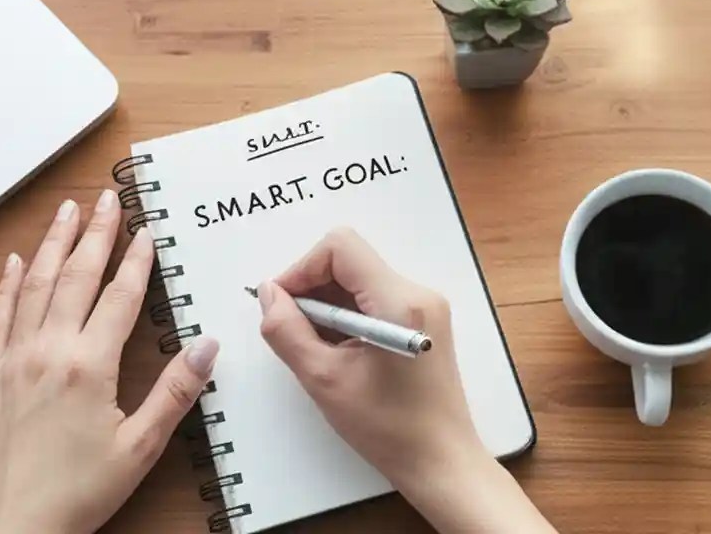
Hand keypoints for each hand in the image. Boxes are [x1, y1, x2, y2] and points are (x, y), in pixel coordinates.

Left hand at [0, 190, 219, 533]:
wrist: (12, 529)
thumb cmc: (76, 494)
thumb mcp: (141, 447)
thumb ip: (176, 392)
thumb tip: (207, 346)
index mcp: (89, 366)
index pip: (119, 296)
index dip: (137, 260)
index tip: (147, 231)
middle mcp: (48, 352)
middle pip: (76, 277)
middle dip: (95, 233)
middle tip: (107, 199)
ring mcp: (14, 361)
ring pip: (36, 286)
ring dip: (54, 245)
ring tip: (66, 212)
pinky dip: (8, 285)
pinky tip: (17, 263)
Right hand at [258, 228, 555, 533]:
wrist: (441, 462)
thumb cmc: (388, 428)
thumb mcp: (324, 379)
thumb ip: (287, 330)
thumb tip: (268, 293)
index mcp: (399, 301)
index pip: (341, 247)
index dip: (302, 268)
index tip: (280, 304)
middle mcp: (418, 293)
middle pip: (350, 261)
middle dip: (312, 288)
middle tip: (292, 330)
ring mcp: (425, 307)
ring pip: (360, 281)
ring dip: (328, 305)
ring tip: (316, 348)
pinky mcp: (424, 323)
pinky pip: (375, 300)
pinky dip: (347, 316)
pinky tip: (338, 352)